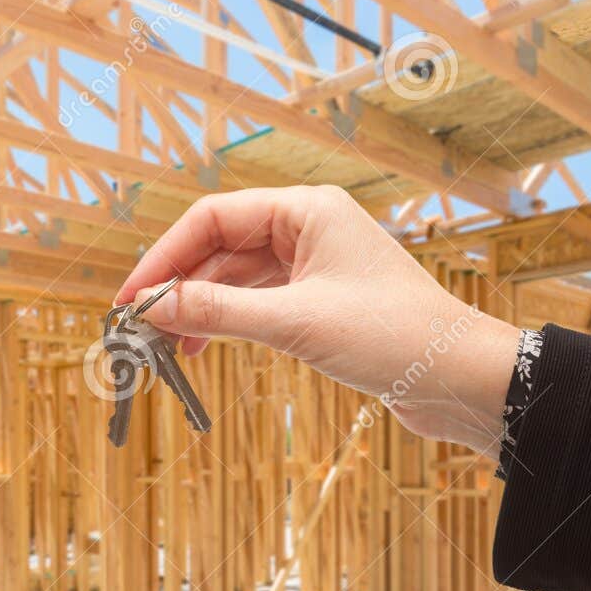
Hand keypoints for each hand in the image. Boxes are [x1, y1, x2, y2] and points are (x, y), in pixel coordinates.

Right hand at [114, 186, 519, 457]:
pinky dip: (225, 322)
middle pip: (219, 246)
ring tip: (164, 345)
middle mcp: (308, 228)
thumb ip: (219, 313)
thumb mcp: (295, 323)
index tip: (131, 297)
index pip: (213, 218)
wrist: (459, 379)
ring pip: (235, 278)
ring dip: (198, 308)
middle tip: (138, 325)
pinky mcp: (319, 302)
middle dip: (177, 284)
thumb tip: (153, 306)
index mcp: (307, 210)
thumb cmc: (393, 336)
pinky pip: (255, 303)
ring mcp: (313, 265)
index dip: (165, 256)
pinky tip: (200, 346)